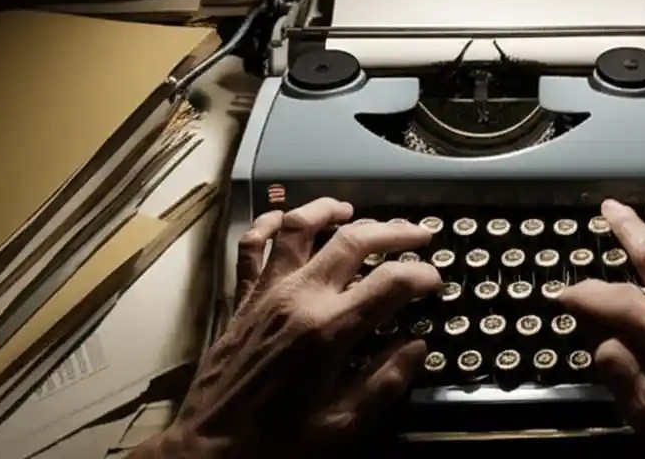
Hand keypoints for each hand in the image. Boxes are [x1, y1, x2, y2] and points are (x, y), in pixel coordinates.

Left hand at [131, 198, 440, 458]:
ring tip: (353, 209)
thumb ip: (385, 381)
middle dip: (392, 232)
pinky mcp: (243, 299)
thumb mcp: (343, 424)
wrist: (209, 447)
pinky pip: (251, 248)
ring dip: (329, 210)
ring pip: (299, 228)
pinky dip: (266, 226)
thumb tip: (417, 347)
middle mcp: (298, 298)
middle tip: (417, 234)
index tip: (436, 280)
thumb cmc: (278, 441)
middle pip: (352, 241)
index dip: (421, 275)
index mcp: (328, 330)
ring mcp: (267, 293)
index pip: (390, 283)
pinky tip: (284, 220)